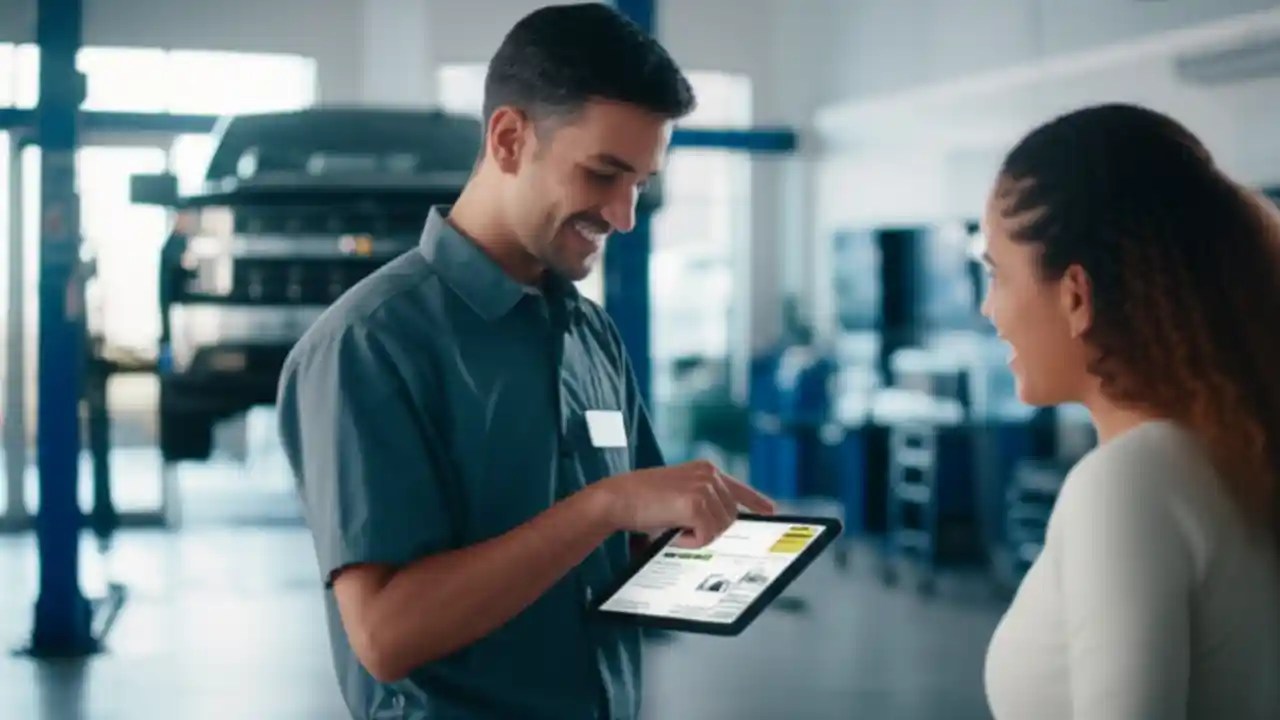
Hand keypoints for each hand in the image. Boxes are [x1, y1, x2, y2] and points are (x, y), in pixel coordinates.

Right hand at [592, 460, 775, 547]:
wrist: (617, 498)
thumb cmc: (641, 500)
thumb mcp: (677, 494)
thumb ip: (700, 501)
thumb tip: (722, 524)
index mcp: (705, 469)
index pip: (738, 488)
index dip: (755, 501)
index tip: (770, 511)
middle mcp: (709, 474)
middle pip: (731, 516)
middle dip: (712, 530)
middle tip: (684, 531)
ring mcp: (704, 487)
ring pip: (720, 527)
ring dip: (698, 535)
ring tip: (674, 527)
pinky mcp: (696, 503)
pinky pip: (706, 535)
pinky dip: (690, 540)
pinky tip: (672, 531)